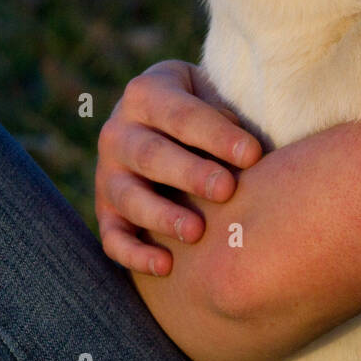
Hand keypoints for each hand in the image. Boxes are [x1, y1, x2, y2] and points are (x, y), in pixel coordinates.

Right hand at [96, 59, 262, 276]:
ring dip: (162, 216)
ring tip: (197, 232)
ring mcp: (107, 174)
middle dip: (190, 174)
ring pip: (129, 197)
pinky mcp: (106, 212)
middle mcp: (117, 132)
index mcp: (144, 93)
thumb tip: (249, 154)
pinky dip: (135, 254)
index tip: (253, 155)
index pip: (182, 115)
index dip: (217, 135)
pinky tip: (165, 267)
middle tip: (226, 189)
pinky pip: (113, 237)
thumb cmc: (203, 110)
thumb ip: (225, 117)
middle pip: (151, 155)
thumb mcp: (211, 95)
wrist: (165, 122)